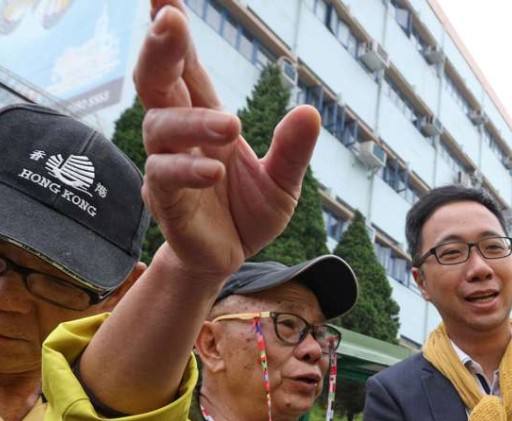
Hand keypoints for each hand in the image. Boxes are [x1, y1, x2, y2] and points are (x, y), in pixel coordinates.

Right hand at [136, 1, 319, 278]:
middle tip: (169, 21)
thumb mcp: (282, 182)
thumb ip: (292, 151)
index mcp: (206, 119)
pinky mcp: (165, 201)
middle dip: (159, 49)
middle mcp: (180, 135)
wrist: (228, 260)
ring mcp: (167, 165)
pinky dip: (187, 169)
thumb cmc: (248, 213)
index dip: (173, 32)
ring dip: (194, 122)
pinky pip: (165, 176)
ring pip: (161, 127)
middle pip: (156, 82)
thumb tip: (309, 113)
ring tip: (232, 127)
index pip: (186, 67)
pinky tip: (212, 172)